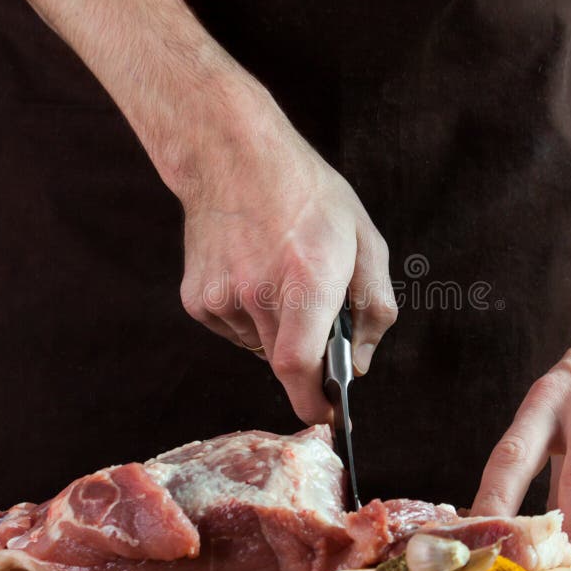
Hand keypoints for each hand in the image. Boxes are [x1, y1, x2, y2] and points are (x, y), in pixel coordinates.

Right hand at [172, 79, 396, 424]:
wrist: (233, 156)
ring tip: (280, 275)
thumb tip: (359, 363)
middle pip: (285, 360)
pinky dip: (251, 316)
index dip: (313, 401)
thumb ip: (373, 307)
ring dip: (279, 328)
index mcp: (307, 279)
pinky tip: (253, 273)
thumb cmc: (308, 194)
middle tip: (312, 302)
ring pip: (261, 345)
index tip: (326, 413)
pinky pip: (234, 329)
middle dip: (307, 350)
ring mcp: (222, 298)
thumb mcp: (364, 239)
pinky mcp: (198, 299)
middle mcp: (259, 294)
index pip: (300, 366)